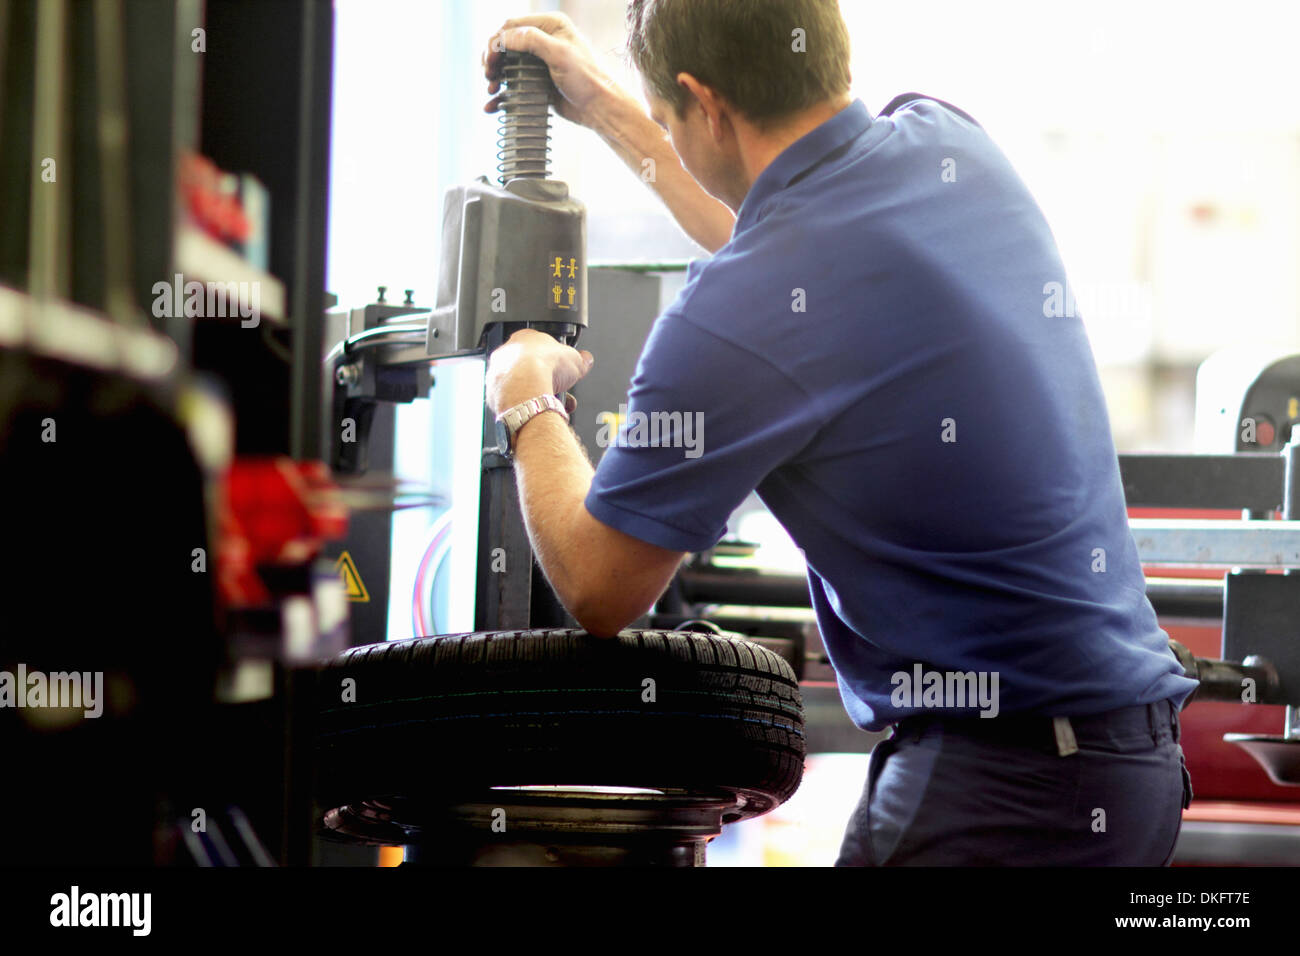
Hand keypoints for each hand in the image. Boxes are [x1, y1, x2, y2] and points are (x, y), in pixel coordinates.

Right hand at [483, 12, 623, 129]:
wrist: (600, 108)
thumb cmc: (587, 79)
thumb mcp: (560, 54)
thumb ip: (532, 41)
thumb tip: (504, 37)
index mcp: (550, 25)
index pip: (512, 26)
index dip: (496, 41)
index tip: (490, 61)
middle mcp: (543, 40)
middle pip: (506, 44)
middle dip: (493, 60)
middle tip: (489, 76)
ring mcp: (539, 62)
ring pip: (507, 64)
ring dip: (495, 76)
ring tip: (492, 89)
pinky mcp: (537, 81)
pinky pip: (514, 84)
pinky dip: (502, 94)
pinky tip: (493, 104)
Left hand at [486, 329, 593, 414]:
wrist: (525, 388)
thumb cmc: (543, 368)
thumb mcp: (575, 359)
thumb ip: (581, 359)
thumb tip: (586, 359)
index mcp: (525, 337)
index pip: (539, 347)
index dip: (553, 360)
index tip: (561, 370)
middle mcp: (507, 353)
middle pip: (528, 367)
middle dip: (544, 379)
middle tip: (556, 388)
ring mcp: (497, 373)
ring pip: (519, 384)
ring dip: (535, 392)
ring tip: (549, 401)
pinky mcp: (493, 392)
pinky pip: (511, 399)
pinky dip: (523, 404)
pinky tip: (536, 407)